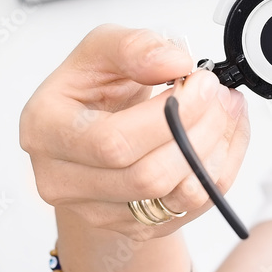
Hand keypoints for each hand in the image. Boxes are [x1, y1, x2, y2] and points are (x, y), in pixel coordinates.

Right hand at [19, 25, 249, 240]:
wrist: (95, 125)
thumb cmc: (94, 88)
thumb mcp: (102, 49)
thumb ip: (135, 46)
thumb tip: (175, 62)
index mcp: (45, 129)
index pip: (113, 142)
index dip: (170, 114)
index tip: (201, 82)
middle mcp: (62, 180)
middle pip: (148, 176)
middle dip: (199, 130)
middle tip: (219, 94)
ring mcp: (97, 211)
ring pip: (177, 195)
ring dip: (216, 148)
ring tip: (225, 109)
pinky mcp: (134, 225)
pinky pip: (193, 205)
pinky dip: (221, 166)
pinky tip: (223, 134)